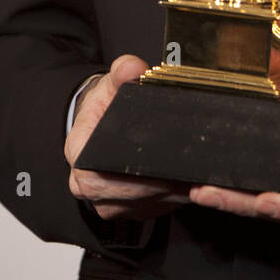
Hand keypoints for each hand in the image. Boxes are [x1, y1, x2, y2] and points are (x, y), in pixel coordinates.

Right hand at [65, 54, 192, 220]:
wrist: (99, 126)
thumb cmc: (104, 107)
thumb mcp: (111, 84)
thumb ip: (123, 72)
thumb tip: (132, 66)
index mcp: (81, 158)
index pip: (110, 172)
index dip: (141, 170)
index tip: (169, 158)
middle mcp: (91, 190)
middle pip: (136, 192)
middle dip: (166, 180)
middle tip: (195, 163)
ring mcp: (111, 205)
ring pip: (151, 204)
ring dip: (176, 190)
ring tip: (197, 169)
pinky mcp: (131, 213)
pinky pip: (158, 208)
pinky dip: (177, 195)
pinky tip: (192, 178)